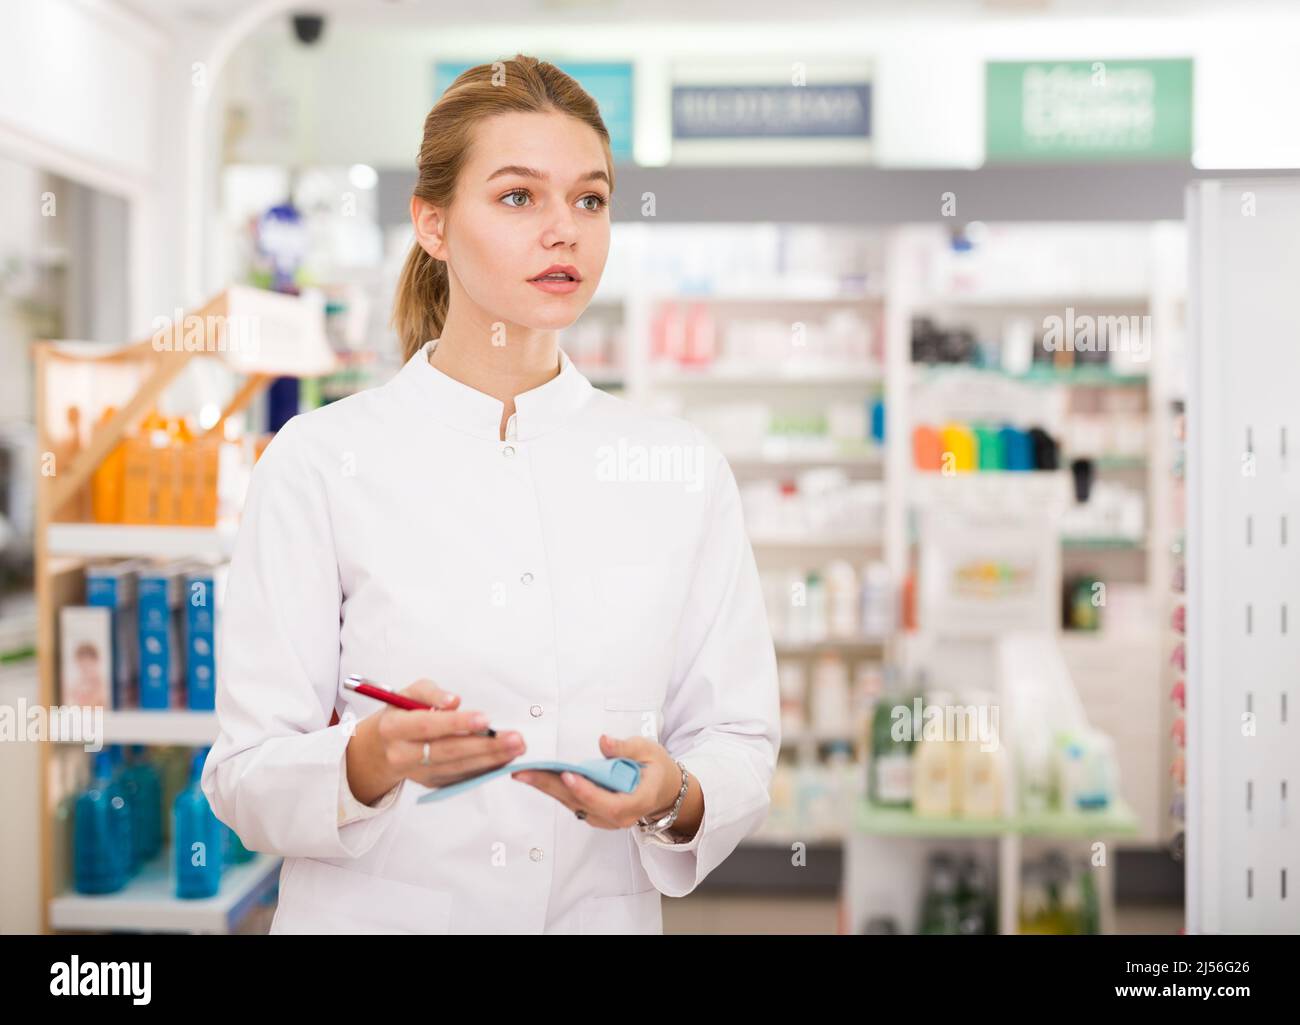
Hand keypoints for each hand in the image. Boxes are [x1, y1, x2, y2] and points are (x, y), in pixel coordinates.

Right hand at [348, 679, 524, 800]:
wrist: (382, 748)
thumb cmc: (402, 713)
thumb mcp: (408, 693)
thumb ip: (430, 693)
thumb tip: (454, 701)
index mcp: (394, 728)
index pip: (428, 726)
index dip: (456, 723)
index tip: (486, 719)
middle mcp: (403, 754)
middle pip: (448, 752)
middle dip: (484, 746)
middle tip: (515, 738)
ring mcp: (418, 773)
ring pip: (457, 768)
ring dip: (491, 759)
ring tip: (517, 748)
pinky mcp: (432, 783)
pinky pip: (461, 777)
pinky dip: (484, 769)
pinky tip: (505, 759)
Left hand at [510, 734, 682, 830]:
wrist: (662, 790)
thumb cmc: (656, 769)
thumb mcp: (648, 750)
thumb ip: (625, 748)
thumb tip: (604, 742)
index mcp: (639, 801)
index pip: (611, 804)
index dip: (588, 792)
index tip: (568, 776)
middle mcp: (621, 817)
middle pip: (584, 805)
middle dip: (553, 787)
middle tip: (526, 773)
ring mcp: (606, 819)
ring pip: (574, 805)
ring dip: (548, 789)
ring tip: (525, 773)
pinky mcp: (595, 814)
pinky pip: (572, 803)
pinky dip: (555, 790)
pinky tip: (538, 778)